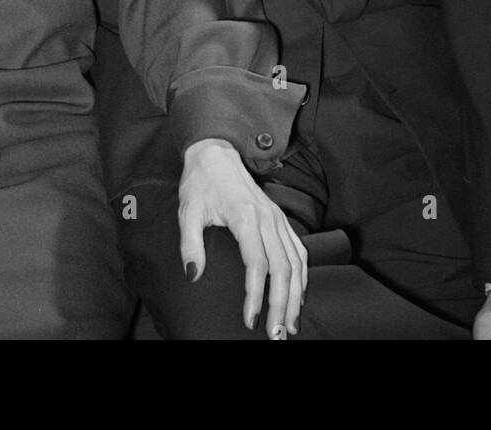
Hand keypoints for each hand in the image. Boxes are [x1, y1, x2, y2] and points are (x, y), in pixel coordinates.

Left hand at [178, 138, 307, 338]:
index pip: (257, 263)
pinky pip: (298, 252)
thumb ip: (190, 244)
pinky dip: (302, 277)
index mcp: (245, 216)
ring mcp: (277, 219)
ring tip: (289, 326)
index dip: (256, 295)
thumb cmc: (200, 184)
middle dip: (281, 305)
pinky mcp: (280, 220)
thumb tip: (194, 276)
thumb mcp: (188, 211)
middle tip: (275, 335)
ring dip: (295, 297)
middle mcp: (267, 218)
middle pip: (283, 268)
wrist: (216, 155)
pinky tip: (298, 298)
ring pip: (295, 263)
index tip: (250, 320)